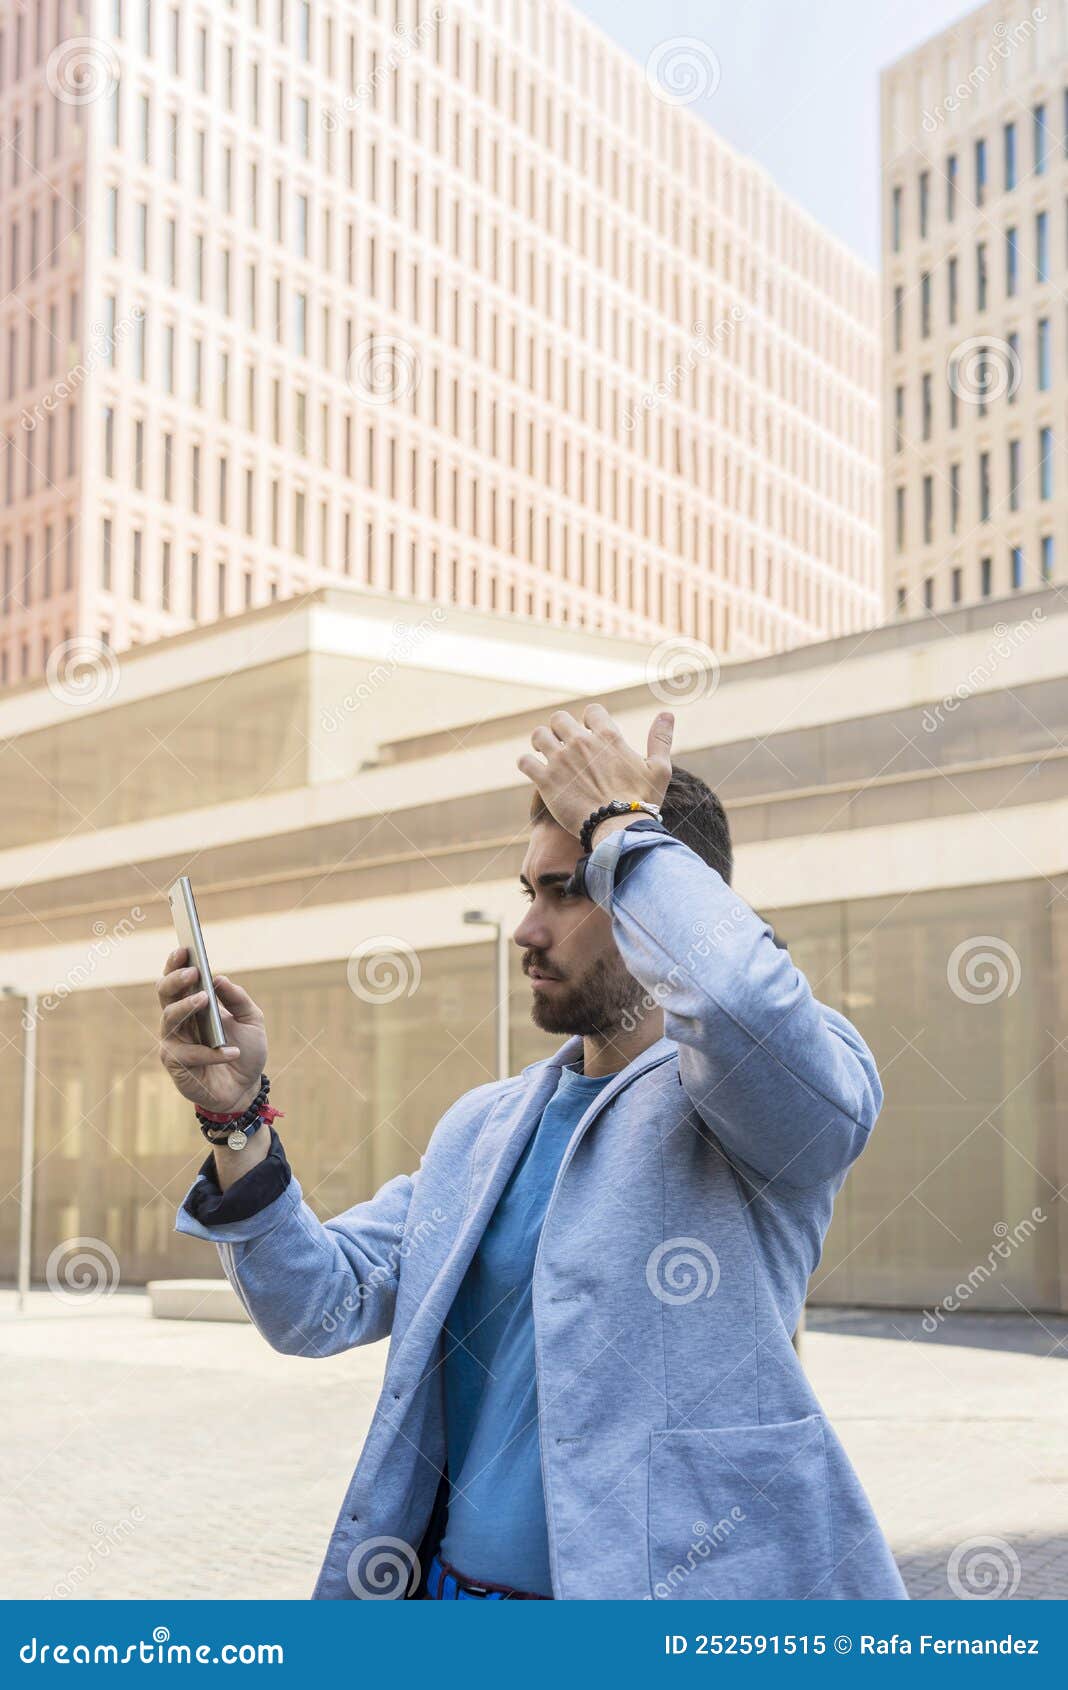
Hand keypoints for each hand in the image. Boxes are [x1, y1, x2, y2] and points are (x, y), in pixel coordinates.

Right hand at [157, 947, 267, 1113]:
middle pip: (165, 994)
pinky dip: (211, 1053)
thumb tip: (219, 978)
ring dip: (187, 1006)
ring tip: (205, 999)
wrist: (246, 1087)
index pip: (177, 980)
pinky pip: (188, 1054)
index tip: (184, 948)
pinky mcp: (177, 1066)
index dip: (176, 963)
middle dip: (176, 979)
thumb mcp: (252, 1020)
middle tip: (193, 971)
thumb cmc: (246, 1050)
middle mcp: (179, 1021)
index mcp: (193, 1004)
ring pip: (169, 1019)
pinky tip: (230, 1052)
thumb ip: (238, 998)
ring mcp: (175, 1043)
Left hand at [516, 703, 673, 838]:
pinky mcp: (545, 780)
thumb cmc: (642, 801)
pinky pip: (524, 762)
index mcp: (608, 736)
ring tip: (545, 755)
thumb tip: (667, 714)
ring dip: (540, 743)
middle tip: (563, 745)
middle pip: (559, 718)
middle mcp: (581, 742)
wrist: (619, 829)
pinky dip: (527, 764)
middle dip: (560, 729)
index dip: (590, 720)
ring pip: (538, 735)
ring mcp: (561, 760)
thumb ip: (661, 740)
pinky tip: (534, 772)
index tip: (590, 733)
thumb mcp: (659, 769)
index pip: (592, 711)